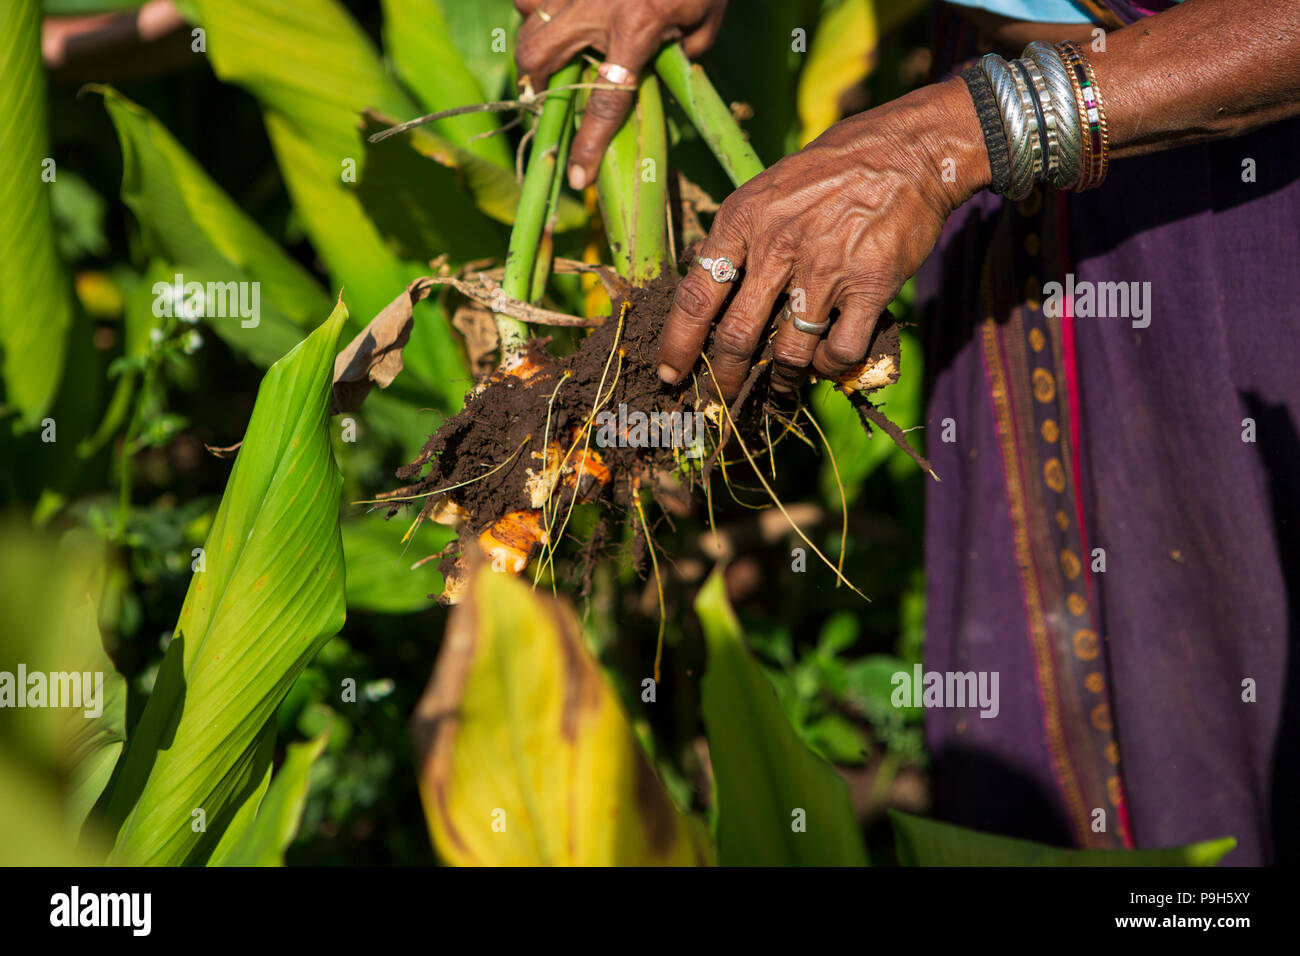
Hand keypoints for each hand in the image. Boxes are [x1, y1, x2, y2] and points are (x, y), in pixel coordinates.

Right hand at [514, 0, 727, 189]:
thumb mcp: (705, 20)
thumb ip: (681, 55)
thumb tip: (655, 75)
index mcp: (636, 28)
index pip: (606, 101)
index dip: (589, 145)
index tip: (576, 179)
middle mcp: (595, 6)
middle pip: (537, 61)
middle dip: (536, 87)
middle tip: (550, 99)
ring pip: (527, 19)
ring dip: (536, 40)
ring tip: (559, 49)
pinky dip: (540, 4)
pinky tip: (565, 10)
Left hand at [657, 78, 991, 398]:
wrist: (907, 151)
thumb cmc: (832, 169)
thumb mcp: (767, 189)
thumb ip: (738, 236)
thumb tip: (704, 277)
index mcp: (742, 221)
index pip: (694, 297)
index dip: (677, 345)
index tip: (669, 374)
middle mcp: (777, 248)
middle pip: (735, 337)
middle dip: (723, 379)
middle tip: (721, 397)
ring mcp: (824, 270)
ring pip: (787, 354)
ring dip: (781, 381)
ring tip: (780, 386)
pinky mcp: (869, 287)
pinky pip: (839, 350)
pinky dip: (829, 367)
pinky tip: (827, 361)